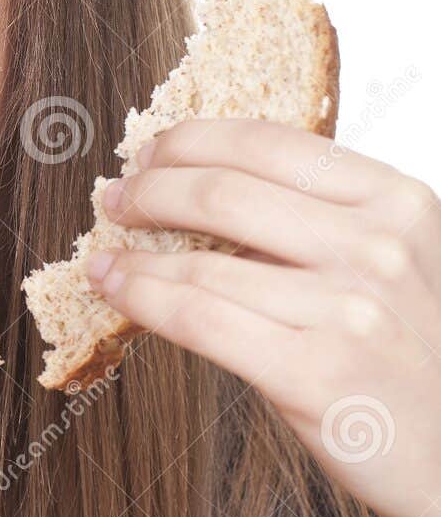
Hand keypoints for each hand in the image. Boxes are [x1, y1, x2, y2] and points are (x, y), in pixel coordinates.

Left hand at [85, 117, 440, 516]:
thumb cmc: (416, 361)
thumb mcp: (396, 265)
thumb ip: (320, 224)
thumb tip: (202, 192)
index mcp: (398, 202)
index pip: (270, 144)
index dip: (193, 141)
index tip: (152, 153)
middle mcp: (377, 248)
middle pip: (225, 193)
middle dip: (152, 188)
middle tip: (116, 196)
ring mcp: (347, 312)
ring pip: (201, 263)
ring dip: (134, 254)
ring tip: (106, 255)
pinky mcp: (313, 375)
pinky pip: (199, 320)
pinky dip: (142, 297)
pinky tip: (116, 288)